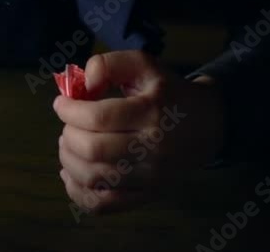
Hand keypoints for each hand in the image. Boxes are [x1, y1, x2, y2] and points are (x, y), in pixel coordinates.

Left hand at [52, 50, 224, 214]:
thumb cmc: (168, 92)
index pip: (99, 117)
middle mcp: (153, 149)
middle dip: (68, 134)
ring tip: (69, 143)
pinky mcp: (147, 196)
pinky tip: (70, 173)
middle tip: (68, 124)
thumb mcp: (144, 65)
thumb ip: (110, 64)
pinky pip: (104, 205)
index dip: (69, 110)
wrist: (208, 125)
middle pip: (93, 149)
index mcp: (152, 112)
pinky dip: (78, 192)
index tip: (61, 103)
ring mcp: (150, 178)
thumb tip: (84, 82)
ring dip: (69, 160)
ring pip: (94, 178)